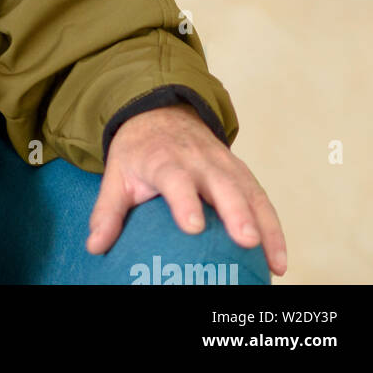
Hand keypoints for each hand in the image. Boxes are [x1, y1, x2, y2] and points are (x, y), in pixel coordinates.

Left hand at [88, 103, 286, 274]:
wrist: (160, 112)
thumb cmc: (140, 152)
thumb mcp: (118, 174)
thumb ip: (108, 211)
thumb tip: (95, 246)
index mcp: (165, 158)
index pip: (175, 177)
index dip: (185, 199)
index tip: (192, 225)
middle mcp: (199, 159)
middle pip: (222, 183)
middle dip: (236, 211)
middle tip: (246, 240)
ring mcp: (224, 164)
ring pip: (249, 192)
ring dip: (264, 224)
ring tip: (272, 261)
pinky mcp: (241, 173)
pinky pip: (261, 199)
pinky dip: (274, 228)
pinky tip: (278, 260)